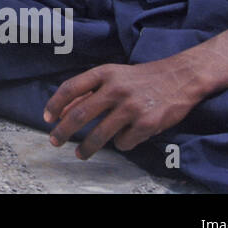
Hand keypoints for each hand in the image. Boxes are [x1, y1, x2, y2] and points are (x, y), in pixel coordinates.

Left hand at [43, 58, 205, 158]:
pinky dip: (120, 144)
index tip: (47, 118)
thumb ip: (88, 91)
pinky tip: (123, 139)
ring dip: (86, 147)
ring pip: (99, 134)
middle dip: (63, 131)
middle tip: (54, 141)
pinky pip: (124, 142)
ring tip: (80, 154)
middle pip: (80, 114)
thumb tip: (61, 111)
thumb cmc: (140, 78)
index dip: (55, 104)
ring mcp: (131, 107)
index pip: (71, 88)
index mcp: (104, 73)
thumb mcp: (112, 76)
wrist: (179, 78)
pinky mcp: (147, 123)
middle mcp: (115, 88)